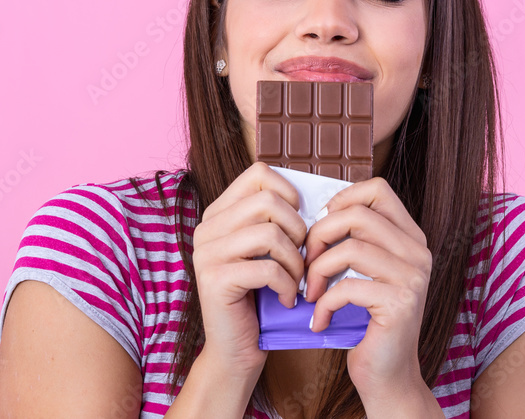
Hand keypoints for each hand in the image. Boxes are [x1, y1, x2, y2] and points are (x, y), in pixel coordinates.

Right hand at [191, 162, 306, 373]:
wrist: (237, 350)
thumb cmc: (261, 296)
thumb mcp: (269, 251)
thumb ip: (279, 220)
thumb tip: (317, 196)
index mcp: (220, 213)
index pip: (259, 174)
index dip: (290, 194)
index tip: (300, 225)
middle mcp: (207, 227)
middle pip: (268, 202)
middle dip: (298, 230)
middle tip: (303, 258)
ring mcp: (206, 253)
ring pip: (270, 234)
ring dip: (295, 261)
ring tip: (297, 280)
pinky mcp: (214, 280)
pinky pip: (267, 269)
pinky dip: (287, 285)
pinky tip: (288, 299)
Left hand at [302, 177, 432, 398]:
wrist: (387, 374)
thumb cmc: (367, 320)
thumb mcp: (364, 272)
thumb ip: (353, 239)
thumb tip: (316, 212)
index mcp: (410, 237)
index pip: (377, 189)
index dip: (342, 200)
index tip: (320, 225)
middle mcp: (418, 252)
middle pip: (358, 214)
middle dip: (320, 235)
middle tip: (306, 262)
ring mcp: (412, 278)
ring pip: (350, 249)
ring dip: (317, 272)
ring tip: (310, 292)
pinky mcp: (400, 304)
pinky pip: (347, 288)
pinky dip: (323, 304)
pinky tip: (318, 319)